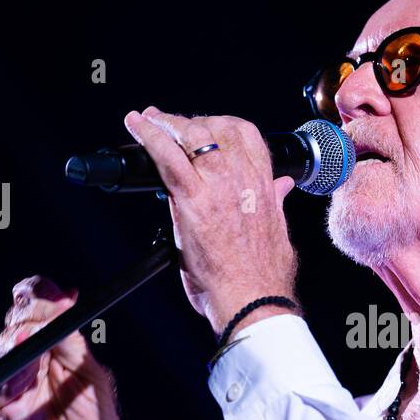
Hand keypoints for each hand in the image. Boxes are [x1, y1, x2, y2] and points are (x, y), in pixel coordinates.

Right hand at [0, 275, 119, 419]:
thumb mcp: (91, 374)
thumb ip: (75, 343)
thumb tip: (67, 303)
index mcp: (54, 344)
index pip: (39, 305)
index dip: (45, 293)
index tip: (66, 294)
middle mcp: (30, 354)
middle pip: (21, 315)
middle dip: (37, 307)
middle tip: (57, 307)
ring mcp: (14, 375)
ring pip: (9, 338)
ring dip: (25, 328)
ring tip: (37, 328)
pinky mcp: (3, 398)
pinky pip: (3, 372)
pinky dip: (13, 357)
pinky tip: (22, 345)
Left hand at [123, 107, 299, 334]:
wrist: (253, 298)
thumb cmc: (264, 276)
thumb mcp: (277, 229)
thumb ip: (276, 201)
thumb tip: (283, 185)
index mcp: (264, 185)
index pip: (247, 135)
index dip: (224, 124)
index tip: (209, 128)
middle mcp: (243, 178)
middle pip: (218, 128)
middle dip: (193, 121)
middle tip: (173, 125)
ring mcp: (217, 186)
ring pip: (192, 135)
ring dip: (167, 123)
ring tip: (149, 120)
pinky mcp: (192, 200)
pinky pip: (167, 156)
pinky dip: (148, 134)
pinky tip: (136, 124)